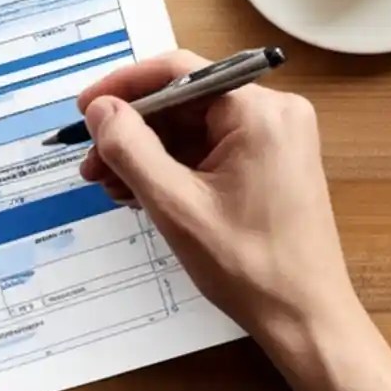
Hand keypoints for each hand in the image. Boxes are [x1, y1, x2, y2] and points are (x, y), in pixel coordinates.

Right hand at [77, 50, 345, 333]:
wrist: (304, 318)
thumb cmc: (251, 267)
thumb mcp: (174, 205)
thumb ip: (130, 149)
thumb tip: (101, 109)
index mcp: (260, 112)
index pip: (178, 71)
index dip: (124, 86)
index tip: (86, 108)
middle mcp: (274, 113)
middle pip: (183, 100)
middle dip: (132, 130)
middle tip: (92, 160)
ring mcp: (275, 138)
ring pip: (192, 127)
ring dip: (147, 152)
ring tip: (110, 182)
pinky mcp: (270, 162)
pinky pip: (209, 148)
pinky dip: (173, 166)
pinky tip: (140, 190)